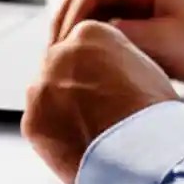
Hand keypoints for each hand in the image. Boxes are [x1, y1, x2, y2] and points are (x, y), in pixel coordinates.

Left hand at [22, 20, 177, 183]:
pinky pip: (39, 124)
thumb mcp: (144, 67)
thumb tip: (109, 72)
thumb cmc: (151, 112)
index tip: (107, 87)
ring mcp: (42, 87)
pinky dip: (54, 135)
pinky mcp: (32, 120)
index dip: (96, 69)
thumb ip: (115, 60)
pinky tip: (78, 144)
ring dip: (61, 109)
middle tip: (96, 111)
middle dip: (73, 87)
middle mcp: (59, 53)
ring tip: (89, 131)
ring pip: (47, 95)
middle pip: (60, 67)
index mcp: (89, 33)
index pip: (83, 45)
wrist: (141, 150)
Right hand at [52, 0, 183, 95]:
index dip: (73, 13)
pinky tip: (84, 53)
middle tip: (55, 45)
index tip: (63, 39)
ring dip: (76, 24)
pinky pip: (105, 19)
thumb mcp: (168, 42)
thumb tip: (92, 36)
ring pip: (92, 4)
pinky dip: (89, 33)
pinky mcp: (141, 19)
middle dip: (67, 16)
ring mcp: (140, 0)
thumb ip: (128, 34)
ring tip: (64, 51)